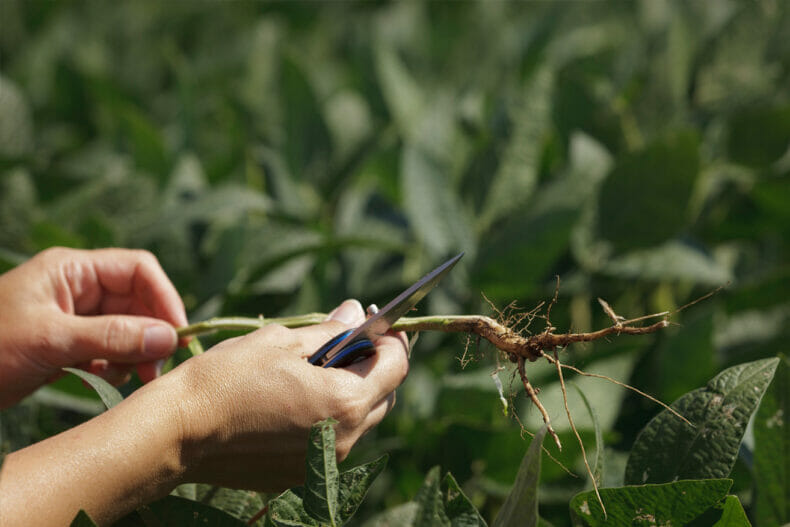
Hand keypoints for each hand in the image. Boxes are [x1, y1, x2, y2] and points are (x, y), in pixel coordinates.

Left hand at [0, 247, 186, 407]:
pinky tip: (109, 378)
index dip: (164, 297)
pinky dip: (117, 364)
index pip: (137, 269)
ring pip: (126, 328)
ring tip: (135, 377)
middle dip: (152, 331)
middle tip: (157, 366)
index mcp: (72, 271)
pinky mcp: (68, 345)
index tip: (177, 333)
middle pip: (136, 300)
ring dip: (137, 352)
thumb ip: (111, 337)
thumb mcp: (50, 340)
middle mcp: (77, 289)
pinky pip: (108, 349)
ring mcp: (73, 318)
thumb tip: (169, 338)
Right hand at [172, 299, 408, 490]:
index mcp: (345, 402)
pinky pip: (329, 442)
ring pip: (358, 422)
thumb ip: (330, 331)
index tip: (381, 324)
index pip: (396, 367)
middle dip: (374, 366)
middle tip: (349, 342)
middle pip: (383, 397)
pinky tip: (296, 399)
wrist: (179, 433)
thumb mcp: (283, 342)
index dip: (393, 341)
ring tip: (317, 369)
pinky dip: (326, 418)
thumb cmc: (229, 379)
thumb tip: (358, 313)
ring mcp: (322, 464)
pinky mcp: (299, 476)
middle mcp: (343, 440)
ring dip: (351, 393)